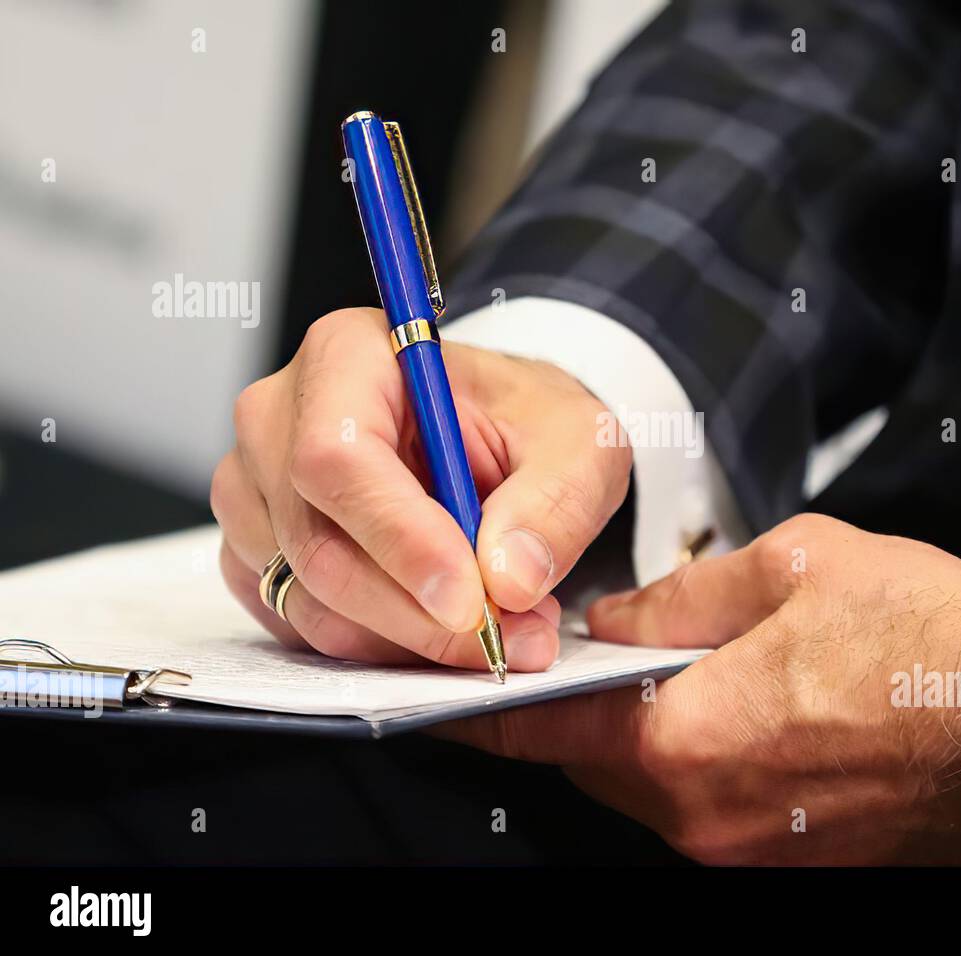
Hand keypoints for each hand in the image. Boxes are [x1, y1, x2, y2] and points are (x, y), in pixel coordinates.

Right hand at [211, 308, 630, 669]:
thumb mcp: (581, 442)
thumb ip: (556, 503)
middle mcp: (280, 419)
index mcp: (347, 356)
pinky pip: (301, 626)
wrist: (503, 439)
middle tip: (513, 635)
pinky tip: (446, 628)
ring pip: (310, 599)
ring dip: (411, 639)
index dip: (401, 539)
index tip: (470, 598)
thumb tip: (510, 577)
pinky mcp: (258, 551)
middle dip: (421, 612)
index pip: (339, 456)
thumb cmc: (526, 421)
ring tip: (504, 629)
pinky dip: (381, 647)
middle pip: (318, 542)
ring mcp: (257, 489)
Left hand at [433, 514, 960, 863]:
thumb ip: (681, 598)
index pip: (546, 734)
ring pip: (657, 792)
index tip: (453, 686)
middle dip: (584, 714)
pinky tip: (749, 711)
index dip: (491, 704)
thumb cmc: (925, 638)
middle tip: (589, 654)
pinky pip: (715, 810)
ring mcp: (754, 851)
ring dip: (651, 737)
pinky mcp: (799, 858)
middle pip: (598, 769)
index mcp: (689, 743)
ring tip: (687, 672)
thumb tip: (617, 621)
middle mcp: (707, 820)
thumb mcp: (794, 569)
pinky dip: (706, 763)